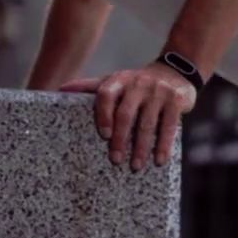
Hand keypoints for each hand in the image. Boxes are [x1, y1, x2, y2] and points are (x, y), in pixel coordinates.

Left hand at [60, 63, 197, 169]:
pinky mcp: (176, 99)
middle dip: (120, 139)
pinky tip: (159, 160)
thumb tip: (61, 89)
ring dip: (141, 147)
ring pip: (147, 123)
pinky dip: (163, 145)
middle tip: (116, 160)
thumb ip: (91, 87)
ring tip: (135, 166)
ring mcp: (158, 91)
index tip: (103, 135)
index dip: (103, 114)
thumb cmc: (137, 84)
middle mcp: (138, 83)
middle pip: (125, 113)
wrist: (174, 72)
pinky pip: (168, 125)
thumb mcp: (115, 81)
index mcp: (119, 80)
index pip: (106, 94)